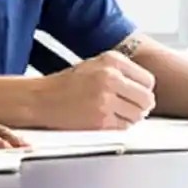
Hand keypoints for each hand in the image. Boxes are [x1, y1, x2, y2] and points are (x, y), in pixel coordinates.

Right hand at [38, 51, 155, 129]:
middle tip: (125, 107)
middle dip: (139, 106)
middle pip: (147, 99)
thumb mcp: (94, 66)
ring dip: (128, 118)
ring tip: (110, 112)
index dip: (141, 90)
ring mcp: (106, 99)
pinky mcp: (101, 120)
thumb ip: (121, 73)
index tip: (133, 94)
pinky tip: (102, 119)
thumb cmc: (65, 85)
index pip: (148, 80)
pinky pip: (124, 127)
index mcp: (111, 60)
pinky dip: (117, 127)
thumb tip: (145, 90)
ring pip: (138, 116)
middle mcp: (110, 77)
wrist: (40, 99)